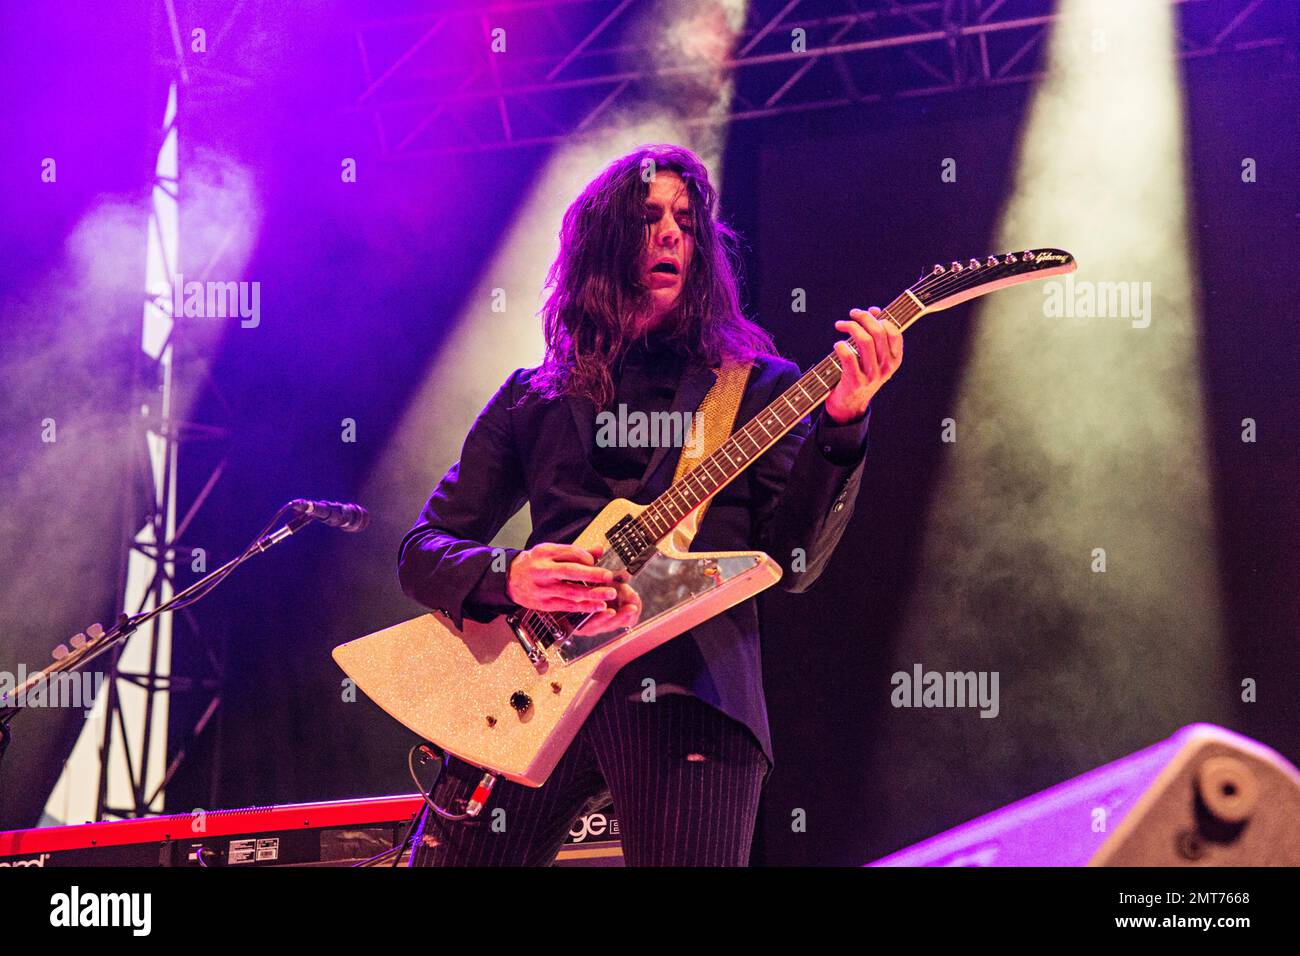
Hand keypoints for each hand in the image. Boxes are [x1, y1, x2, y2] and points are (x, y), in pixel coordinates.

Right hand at [507, 544, 639, 630]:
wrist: (509, 579)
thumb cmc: (534, 563)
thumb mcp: (549, 551)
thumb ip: (575, 551)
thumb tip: (599, 550)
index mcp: (545, 554)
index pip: (569, 553)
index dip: (585, 557)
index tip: (596, 561)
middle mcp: (543, 571)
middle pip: (570, 572)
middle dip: (592, 575)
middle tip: (609, 576)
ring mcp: (543, 589)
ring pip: (571, 592)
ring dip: (592, 594)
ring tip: (609, 593)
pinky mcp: (544, 604)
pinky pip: (567, 606)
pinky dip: (583, 607)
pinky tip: (597, 606)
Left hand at [826, 306, 903, 422]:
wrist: (849, 406)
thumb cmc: (861, 375)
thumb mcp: (874, 358)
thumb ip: (877, 335)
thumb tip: (874, 310)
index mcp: (895, 361)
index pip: (894, 332)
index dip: (881, 318)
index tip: (869, 312)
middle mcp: (886, 368)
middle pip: (878, 332)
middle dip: (864, 317)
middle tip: (852, 313)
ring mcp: (871, 376)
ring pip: (865, 341)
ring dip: (851, 327)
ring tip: (841, 324)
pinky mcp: (855, 381)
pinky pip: (848, 356)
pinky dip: (841, 346)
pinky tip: (837, 344)